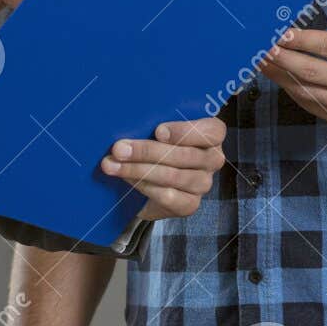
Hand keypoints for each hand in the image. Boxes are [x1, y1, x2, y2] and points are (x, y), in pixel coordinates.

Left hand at [101, 116, 226, 219]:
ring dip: (138, 170)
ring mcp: (204, 184)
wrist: (152, 183)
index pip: (212, 131)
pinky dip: (144, 186)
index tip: (158, 131)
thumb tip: (128, 121)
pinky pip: (168, 196)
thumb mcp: (158, 129)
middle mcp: (213, 159)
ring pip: (173, 176)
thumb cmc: (157, 146)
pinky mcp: (191, 204)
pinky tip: (127, 180)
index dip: (186, 131)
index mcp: (211, 135)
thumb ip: (153, 123)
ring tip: (113, 165)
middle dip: (147, 151)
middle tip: (119, 149)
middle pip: (185, 155)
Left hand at [262, 0, 326, 129]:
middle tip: (260, 48)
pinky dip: (291, 90)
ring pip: (305, 91)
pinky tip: (278, 76)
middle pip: (310, 71)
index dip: (301, 40)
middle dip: (281, 59)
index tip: (280, 33)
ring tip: (259, 61)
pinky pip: (309, 104)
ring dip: (280, 76)